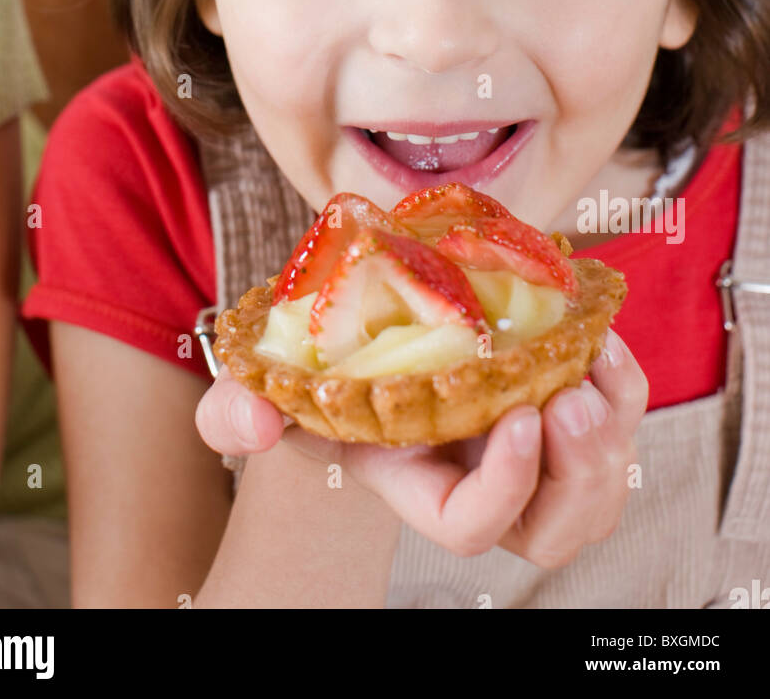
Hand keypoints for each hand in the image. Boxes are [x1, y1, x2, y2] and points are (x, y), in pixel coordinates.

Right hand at [194, 327, 647, 566]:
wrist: (365, 333)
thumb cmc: (315, 371)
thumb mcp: (265, 387)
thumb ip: (236, 411)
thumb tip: (254, 421)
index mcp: (416, 482)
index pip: (471, 525)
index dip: (505, 487)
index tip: (520, 414)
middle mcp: (480, 483)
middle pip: (553, 529)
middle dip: (578, 472)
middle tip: (572, 397)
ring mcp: (528, 454)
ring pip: (596, 490)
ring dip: (611, 432)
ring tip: (593, 360)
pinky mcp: (560, 410)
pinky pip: (618, 425)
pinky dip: (624, 388)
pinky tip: (600, 337)